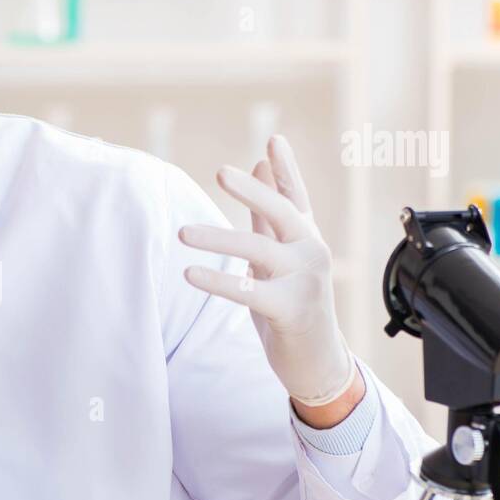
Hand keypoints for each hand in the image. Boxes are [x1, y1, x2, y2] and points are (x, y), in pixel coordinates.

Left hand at [177, 135, 355, 410]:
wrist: (317, 360)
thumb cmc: (293, 303)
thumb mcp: (281, 255)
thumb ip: (266, 215)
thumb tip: (258, 164)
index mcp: (306, 237)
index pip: (295, 196)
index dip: (286, 169)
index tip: (273, 139)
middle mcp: (311, 253)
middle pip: (282, 214)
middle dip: (253, 192)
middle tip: (222, 172)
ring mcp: (305, 281)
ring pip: (258, 251)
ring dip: (218, 239)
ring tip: (182, 233)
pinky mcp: (291, 310)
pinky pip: (249, 292)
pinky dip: (218, 282)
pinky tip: (190, 273)